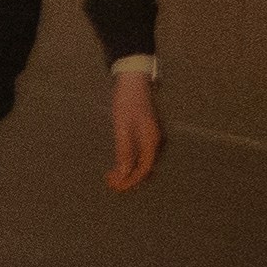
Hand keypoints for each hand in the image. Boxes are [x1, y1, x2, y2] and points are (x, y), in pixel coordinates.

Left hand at [105, 71, 165, 191]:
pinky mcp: (148, 134)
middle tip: (110, 182)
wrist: (134, 80)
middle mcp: (156, 142)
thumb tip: (124, 174)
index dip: (129, 181)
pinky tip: (120, 162)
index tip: (114, 186)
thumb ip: (124, 151)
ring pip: (144, 163)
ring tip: (112, 174)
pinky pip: (142, 155)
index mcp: (152, 140)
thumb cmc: (127, 101)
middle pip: (145, 169)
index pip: (143, 170)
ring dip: (129, 172)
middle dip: (128, 179)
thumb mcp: (122, 127)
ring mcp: (154, 138)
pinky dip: (131, 162)